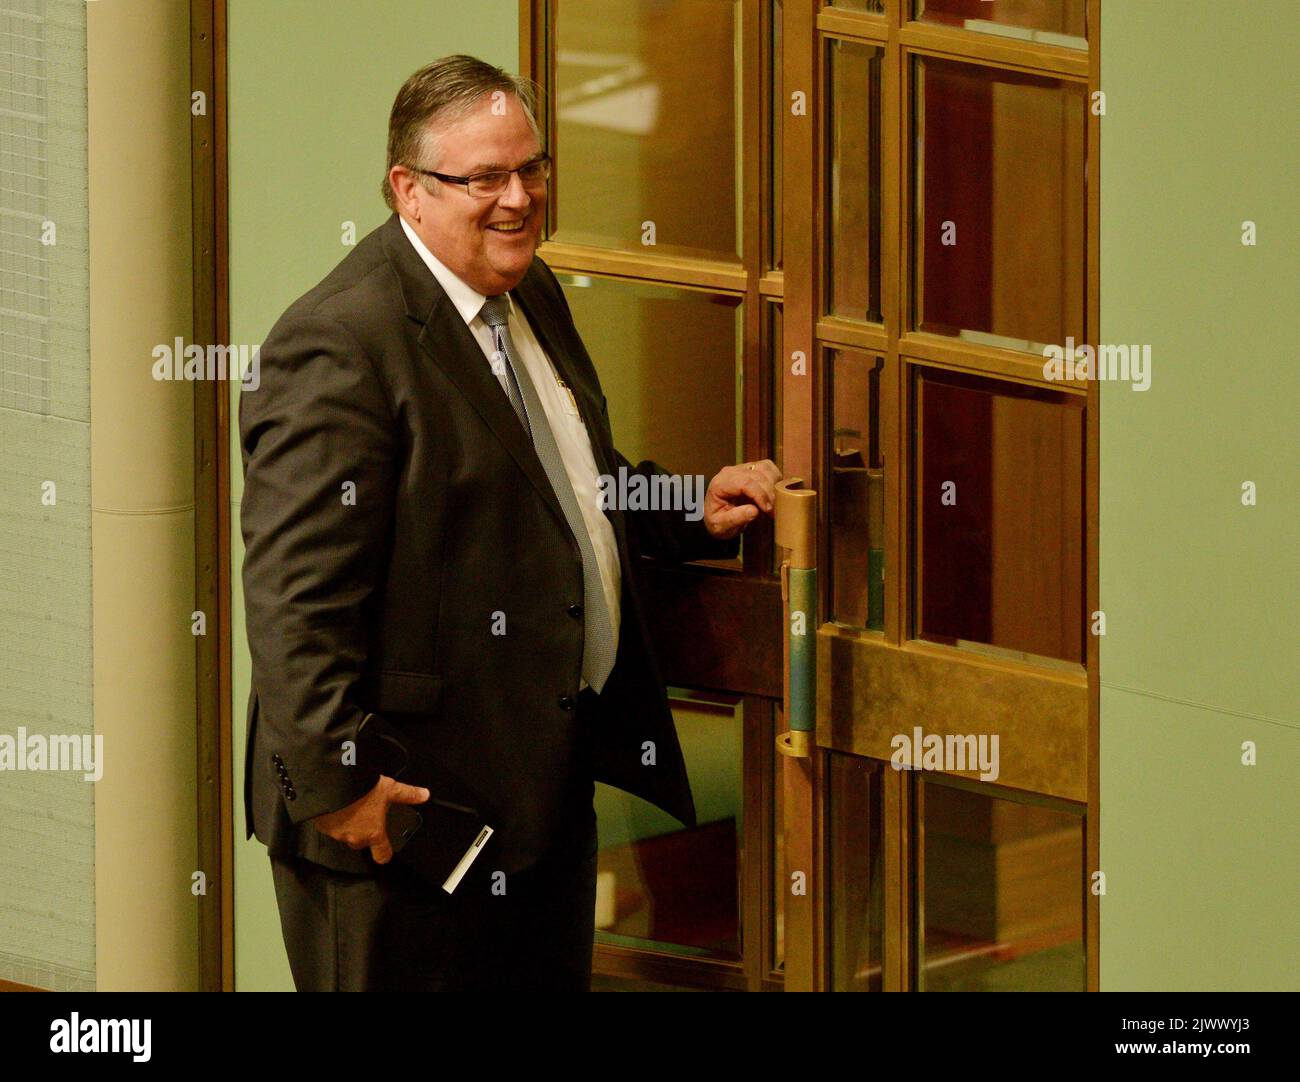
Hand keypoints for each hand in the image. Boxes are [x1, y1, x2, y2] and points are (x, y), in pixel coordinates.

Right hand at [311, 774, 428, 864]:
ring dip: (349, 825)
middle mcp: (355, 838)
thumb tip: (426, 795)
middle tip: (367, 815)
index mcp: (374, 833)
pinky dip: (334, 820)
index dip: (385, 854)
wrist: (334, 784)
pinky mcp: (322, 828)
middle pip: (363, 842)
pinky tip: (337, 806)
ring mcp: (337, 835)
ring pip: (346, 835)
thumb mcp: (389, 789)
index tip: (386, 850)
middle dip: (365, 832)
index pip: (382, 855)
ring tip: (351, 807)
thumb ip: (407, 794)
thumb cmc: (365, 790)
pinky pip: (330, 827)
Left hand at [703, 459, 782, 538]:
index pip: (744, 482)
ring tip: (774, 502)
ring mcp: (741, 468)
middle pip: (757, 475)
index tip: (768, 509)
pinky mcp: (751, 468)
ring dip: (773, 485)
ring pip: (764, 468)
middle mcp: (730, 472)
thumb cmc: (718, 521)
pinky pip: (768, 467)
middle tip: (773, 511)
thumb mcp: (721, 526)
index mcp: (720, 484)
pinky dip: (775, 478)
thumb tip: (754, 511)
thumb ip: (735, 519)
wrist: (716, 515)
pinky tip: (773, 493)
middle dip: (769, 493)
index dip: (760, 495)